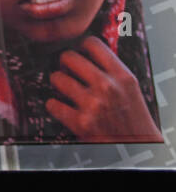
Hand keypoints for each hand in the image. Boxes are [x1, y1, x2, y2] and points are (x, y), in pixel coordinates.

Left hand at [45, 36, 162, 141]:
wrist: (138, 148)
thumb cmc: (133, 118)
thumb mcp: (130, 88)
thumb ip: (111, 70)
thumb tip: (86, 52)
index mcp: (122, 77)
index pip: (92, 43)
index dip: (80, 46)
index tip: (78, 52)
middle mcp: (107, 87)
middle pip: (69, 57)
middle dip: (64, 63)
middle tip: (67, 71)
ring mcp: (93, 105)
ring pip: (57, 78)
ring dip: (58, 84)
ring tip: (65, 90)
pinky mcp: (81, 122)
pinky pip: (52, 104)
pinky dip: (54, 106)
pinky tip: (62, 108)